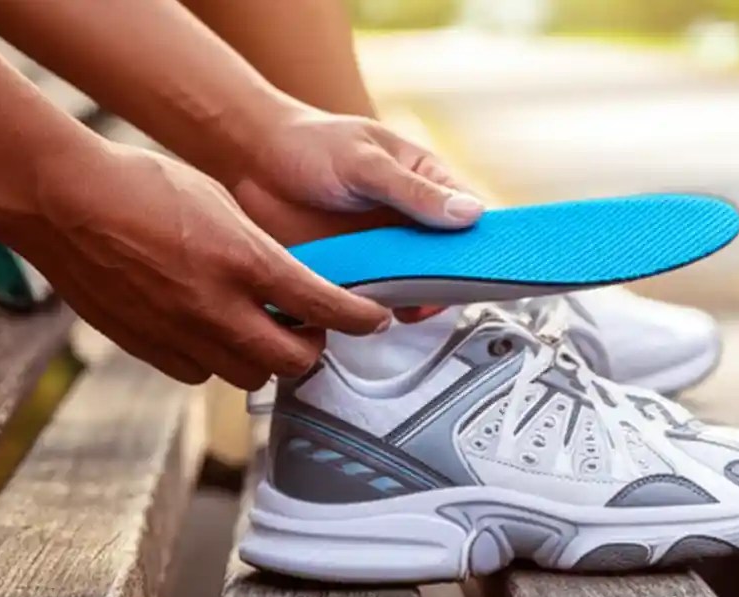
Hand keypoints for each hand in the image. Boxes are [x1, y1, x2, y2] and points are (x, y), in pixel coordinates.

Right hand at [0, 141, 391, 389]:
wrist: (62, 198)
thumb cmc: (142, 185)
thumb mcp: (222, 203)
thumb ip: (260, 250)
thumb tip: (289, 282)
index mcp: (244, 261)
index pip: (324, 307)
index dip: (359, 319)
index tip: (374, 319)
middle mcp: (217, 306)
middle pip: (293, 361)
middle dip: (312, 348)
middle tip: (310, 329)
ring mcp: (180, 333)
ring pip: (249, 377)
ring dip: (264, 359)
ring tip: (258, 330)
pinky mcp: (148, 348)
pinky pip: (200, 374)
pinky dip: (215, 360)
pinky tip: (210, 332)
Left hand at [231, 111, 480, 323]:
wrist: (250, 159)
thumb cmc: (311, 144)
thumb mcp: (367, 162)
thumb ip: (414, 191)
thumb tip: (470, 213)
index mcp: (428, 184)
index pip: (471, 220)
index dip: (483, 246)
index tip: (488, 268)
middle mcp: (411, 222)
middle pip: (448, 263)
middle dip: (448, 283)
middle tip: (438, 295)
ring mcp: (384, 250)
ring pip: (414, 287)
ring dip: (413, 300)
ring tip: (404, 307)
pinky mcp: (354, 273)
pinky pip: (374, 300)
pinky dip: (375, 310)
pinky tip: (369, 310)